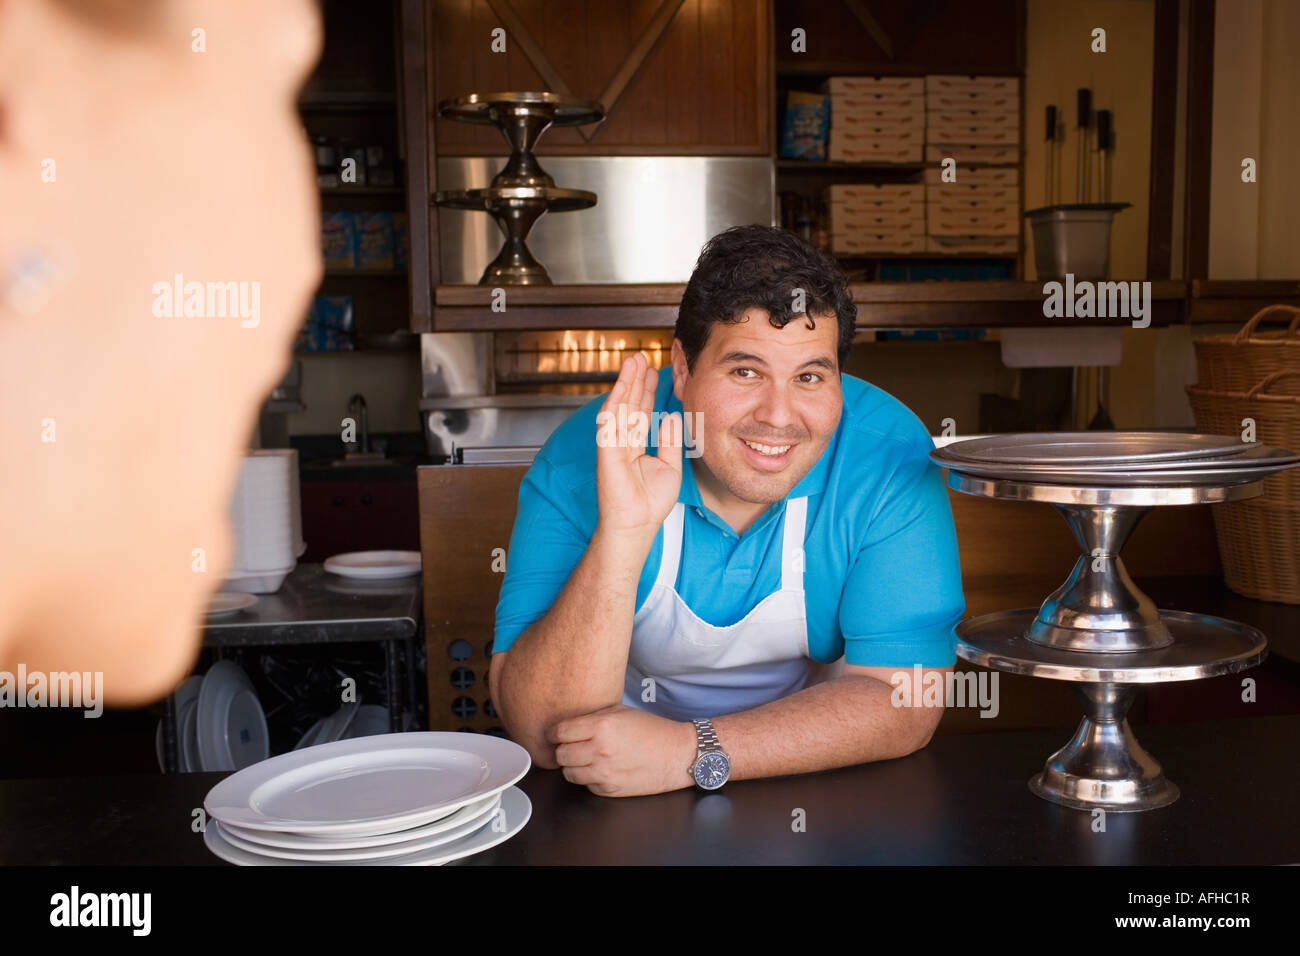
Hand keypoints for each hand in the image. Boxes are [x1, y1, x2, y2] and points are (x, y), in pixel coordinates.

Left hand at [547, 704, 695, 796]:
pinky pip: (586, 785)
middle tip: (573, 745)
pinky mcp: (610, 790)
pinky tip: (602, 768)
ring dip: (574, 765)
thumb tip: (566, 724)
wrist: (676, 754)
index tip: (556, 734)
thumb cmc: (651, 730)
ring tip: (587, 757)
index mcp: (601, 726)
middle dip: (563, 749)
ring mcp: (604, 773)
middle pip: (560, 754)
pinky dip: (589, 777)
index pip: (559, 732)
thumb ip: (592, 716)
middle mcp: (600, 750)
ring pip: (569, 773)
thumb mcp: (620, 711)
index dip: (554, 733)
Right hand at [595, 352, 681, 540]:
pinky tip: (622, 384)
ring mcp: (613, 446)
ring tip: (633, 361)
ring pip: (619, 407)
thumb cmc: (650, 504)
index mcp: (635, 447)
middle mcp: (622, 443)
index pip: (641, 412)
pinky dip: (616, 401)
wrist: (638, 525)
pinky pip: (610, 421)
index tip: (653, 372)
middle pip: (629, 404)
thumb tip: (672, 417)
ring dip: (625, 383)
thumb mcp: (670, 467)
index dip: (646, 391)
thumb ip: (670, 441)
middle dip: (635, 380)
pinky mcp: (607, 451)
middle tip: (641, 357)